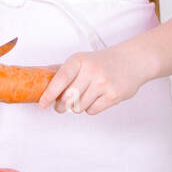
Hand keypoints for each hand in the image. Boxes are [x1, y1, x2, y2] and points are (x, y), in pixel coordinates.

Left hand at [37, 43, 151, 115]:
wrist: (132, 60)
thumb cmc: (103, 62)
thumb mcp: (81, 60)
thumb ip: (61, 70)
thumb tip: (38, 76)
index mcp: (79, 60)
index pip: (60, 79)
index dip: (50, 93)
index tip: (43, 103)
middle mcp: (91, 70)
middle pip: (68, 98)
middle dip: (61, 106)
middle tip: (61, 106)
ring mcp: (103, 83)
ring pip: (79, 107)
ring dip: (78, 106)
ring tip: (85, 97)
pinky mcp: (113, 95)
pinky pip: (92, 111)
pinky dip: (91, 108)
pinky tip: (96, 98)